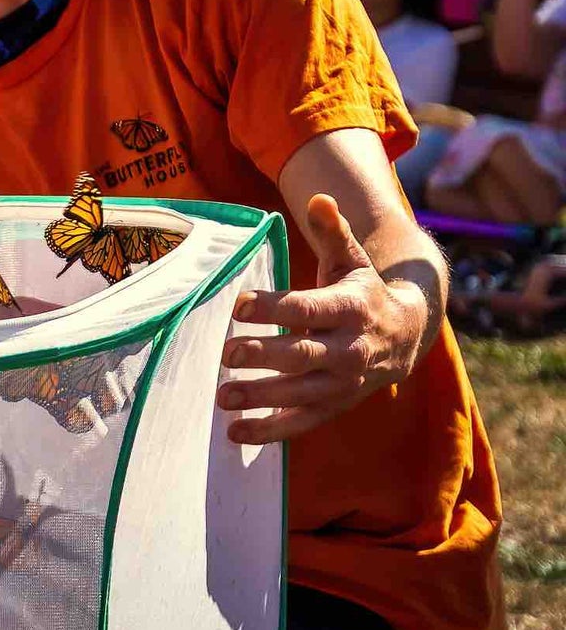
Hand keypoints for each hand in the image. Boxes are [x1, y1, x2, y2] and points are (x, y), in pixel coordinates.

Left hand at [216, 194, 427, 444]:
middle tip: (226, 353)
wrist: (407, 334)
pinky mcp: (336, 405)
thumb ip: (332, 231)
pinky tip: (236, 431)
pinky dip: (270, 431)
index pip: (307, 308)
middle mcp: (350, 349)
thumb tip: (319, 197)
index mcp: (350, 308)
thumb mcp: (351, 258)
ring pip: (301, 393)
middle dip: (264, 356)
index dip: (274, 306)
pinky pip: (303, 422)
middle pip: (303, 354)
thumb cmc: (361, 290)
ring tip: (223, 394)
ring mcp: (344, 382)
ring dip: (261, 396)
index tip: (238, 305)